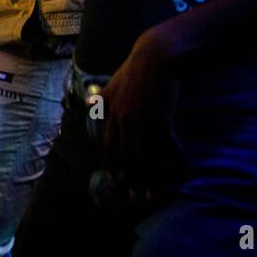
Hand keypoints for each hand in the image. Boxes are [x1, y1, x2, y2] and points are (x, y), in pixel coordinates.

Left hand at [100, 29, 187, 184]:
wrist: (155, 59)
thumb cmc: (135, 70)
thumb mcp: (112, 84)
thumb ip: (102, 98)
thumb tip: (89, 104)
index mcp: (111, 114)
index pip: (108, 146)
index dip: (112, 164)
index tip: (116, 179)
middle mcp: (123, 121)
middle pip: (125, 157)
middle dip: (129, 179)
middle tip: (132, 196)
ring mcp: (140, 122)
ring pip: (141, 157)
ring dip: (145, 179)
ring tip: (149, 196)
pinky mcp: (159, 121)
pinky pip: (160, 149)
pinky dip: (163, 165)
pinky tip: (168, 178)